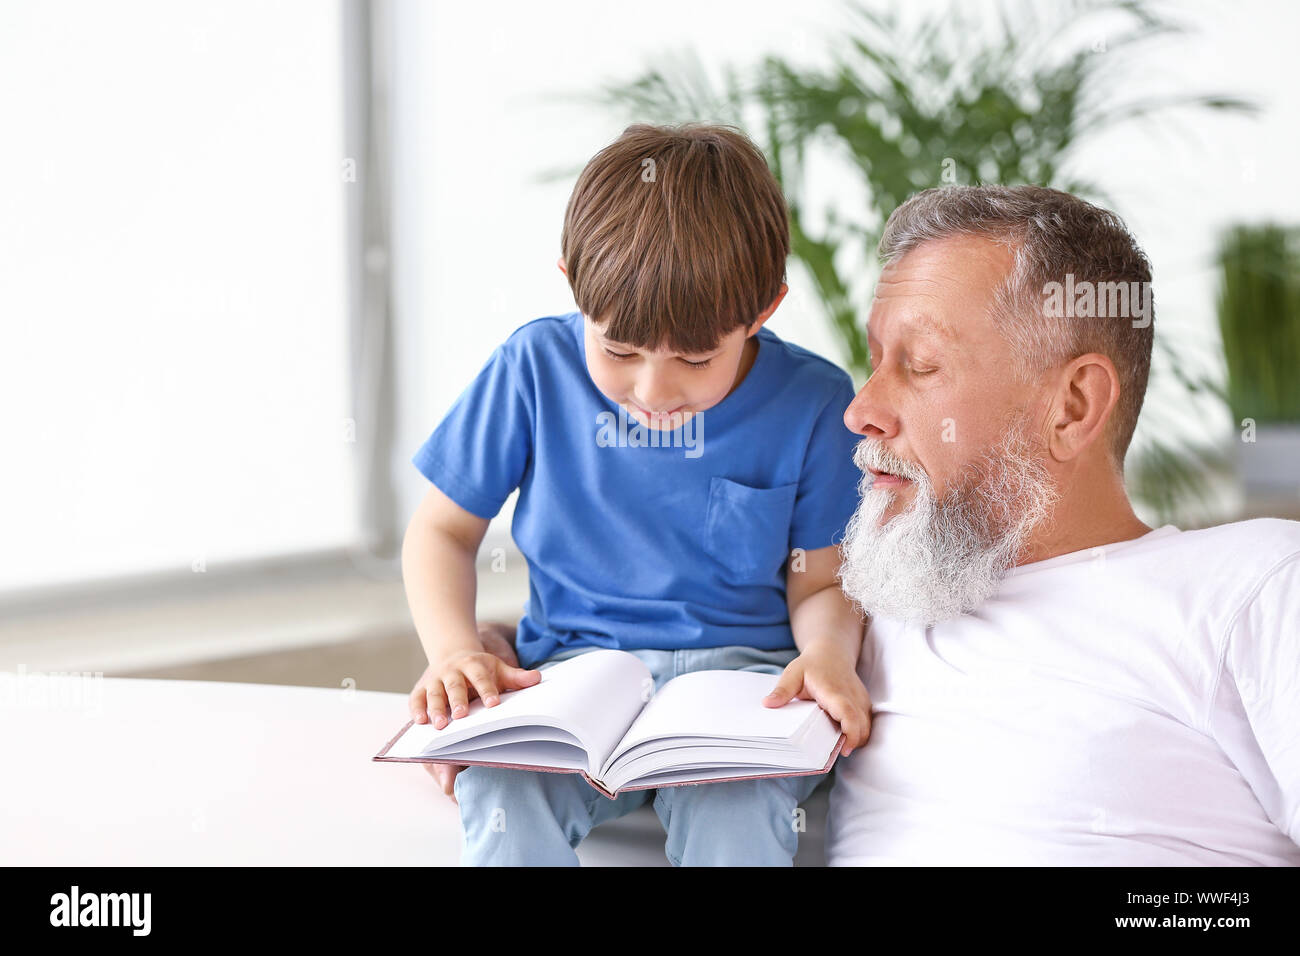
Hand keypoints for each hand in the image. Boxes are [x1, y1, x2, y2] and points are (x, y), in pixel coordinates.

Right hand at [408, 621, 531, 801]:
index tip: (493, 703)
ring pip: (434, 693)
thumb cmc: (480, 668)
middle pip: (455, 686)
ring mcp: (435, 679)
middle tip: (462, 716)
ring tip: (439, 724)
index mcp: (474, 665)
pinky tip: (420, 722)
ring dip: (436, 708)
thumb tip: (537, 679)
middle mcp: (452, 671)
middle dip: (458, 700)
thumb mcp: (499, 668)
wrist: (453, 654)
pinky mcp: (421, 688)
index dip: (487, 689)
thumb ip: (516, 676)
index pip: (481, 677)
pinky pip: (416, 698)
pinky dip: (417, 709)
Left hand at [762, 642, 871, 756]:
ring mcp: (861, 700)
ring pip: (867, 726)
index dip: (850, 733)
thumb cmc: (811, 665)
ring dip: (856, 739)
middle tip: (834, 751)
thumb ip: (782, 690)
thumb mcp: (793, 673)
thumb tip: (767, 704)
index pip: (848, 713)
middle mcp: (851, 696)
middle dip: (852, 742)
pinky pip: (866, 723)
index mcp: (833, 691)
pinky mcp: (864, 704)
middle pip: (862, 725)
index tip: (844, 748)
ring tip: (837, 744)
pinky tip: (842, 735)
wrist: (832, 653)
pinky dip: (858, 733)